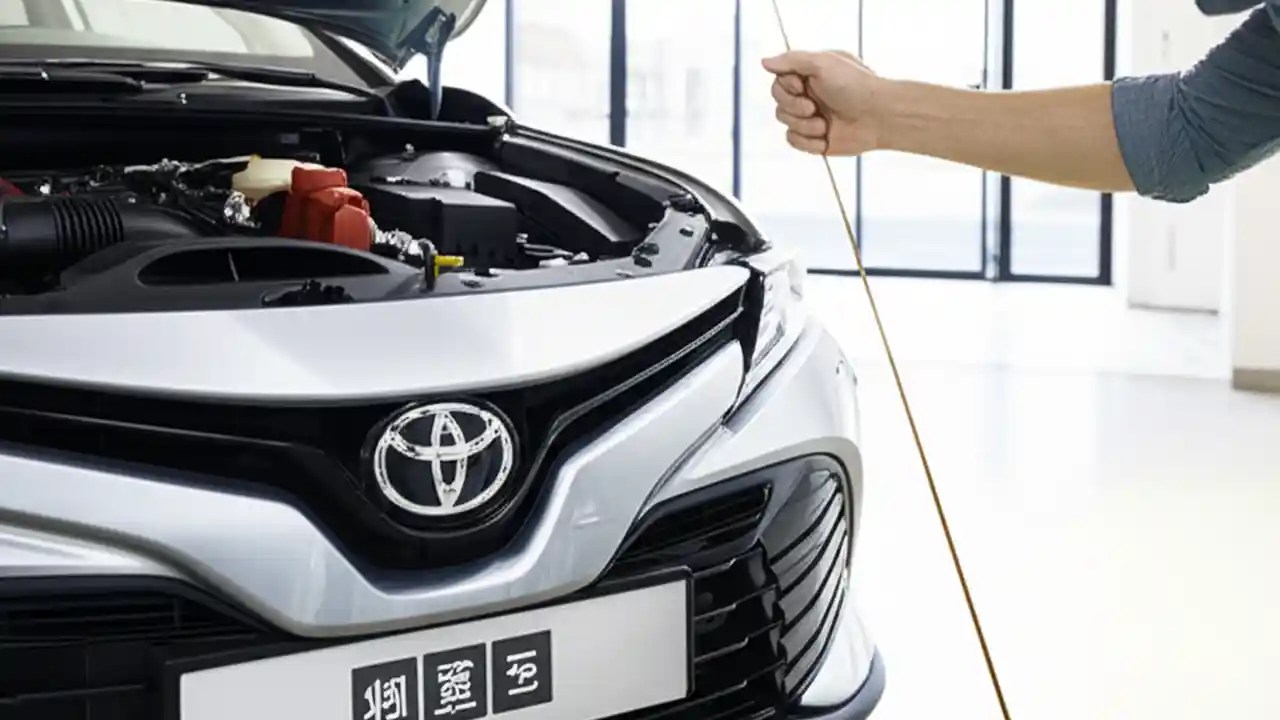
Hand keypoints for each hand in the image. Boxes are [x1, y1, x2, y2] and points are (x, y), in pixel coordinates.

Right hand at [762, 50, 886, 155]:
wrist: (879, 117)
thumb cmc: (855, 86)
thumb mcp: (822, 63)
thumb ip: (792, 60)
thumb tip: (764, 62)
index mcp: (810, 75)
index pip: (778, 82)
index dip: (786, 87)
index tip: (803, 86)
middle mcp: (808, 95)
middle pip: (778, 103)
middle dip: (794, 108)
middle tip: (814, 108)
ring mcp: (811, 118)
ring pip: (785, 123)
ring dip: (804, 125)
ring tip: (825, 125)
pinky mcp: (814, 139)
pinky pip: (793, 141)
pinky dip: (807, 142)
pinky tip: (825, 138)